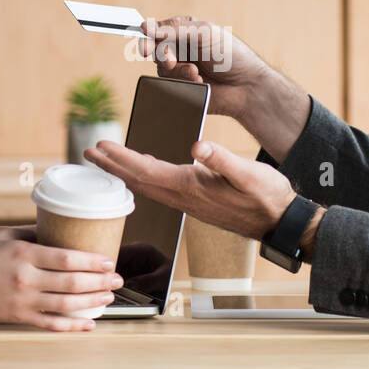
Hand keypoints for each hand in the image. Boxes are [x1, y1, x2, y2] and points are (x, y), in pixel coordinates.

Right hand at [0, 226, 123, 330]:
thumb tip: (59, 226)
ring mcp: (23, 301)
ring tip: (110, 296)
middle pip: (72, 283)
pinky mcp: (18, 318)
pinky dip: (73, 326)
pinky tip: (89, 323)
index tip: (108, 260)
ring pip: (66, 304)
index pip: (66, 258)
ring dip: (93, 301)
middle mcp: (26, 279)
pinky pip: (51, 324)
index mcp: (24, 254)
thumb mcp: (3, 235)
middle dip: (100, 281)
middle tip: (118, 279)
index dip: (92, 261)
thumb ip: (32, 233)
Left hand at [84, 139, 295, 239]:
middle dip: (112, 166)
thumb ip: (222, 158)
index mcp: (190, 187)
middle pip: (138, 181)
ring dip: (124, 173)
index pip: (145, 172)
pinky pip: (160, 189)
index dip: (120, 159)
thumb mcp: (248, 172)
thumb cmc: (267, 196)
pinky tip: (142, 171)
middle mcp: (184, 197)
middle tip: (89, 152)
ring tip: (106, 160)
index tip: (99, 147)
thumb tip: (196, 145)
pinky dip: (143, 178)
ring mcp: (189, 202)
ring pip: (147, 186)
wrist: (279, 222)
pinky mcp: (196, 202)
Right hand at [136, 16, 270, 122]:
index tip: (146, 35)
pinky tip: (199, 81)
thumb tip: (147, 27)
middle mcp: (180, 50)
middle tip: (169, 60)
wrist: (247, 86)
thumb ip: (175, 29)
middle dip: (159, 54)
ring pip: (161, 69)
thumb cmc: (232, 55)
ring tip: (196, 72)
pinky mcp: (182, 89)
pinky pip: (169, 86)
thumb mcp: (205, 33)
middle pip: (154, 50)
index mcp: (185, 32)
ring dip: (177, 70)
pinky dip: (183, 82)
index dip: (149, 32)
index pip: (159, 29)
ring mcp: (180, 70)